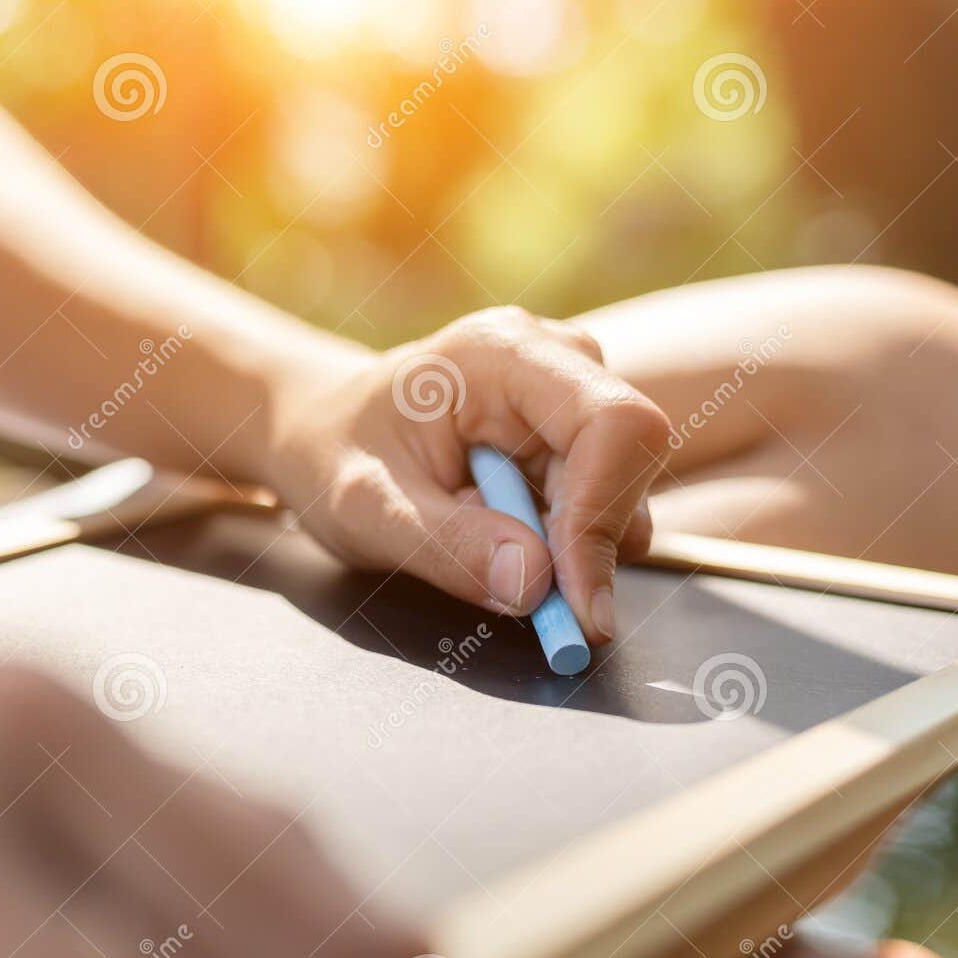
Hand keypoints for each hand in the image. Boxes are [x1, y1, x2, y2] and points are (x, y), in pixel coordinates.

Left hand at [266, 307, 670, 644]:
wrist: (325, 431)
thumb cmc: (334, 455)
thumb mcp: (365, 509)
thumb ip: (447, 546)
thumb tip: (534, 584)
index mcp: (503, 353)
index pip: (611, 423)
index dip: (604, 514)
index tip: (572, 600)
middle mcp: (554, 359)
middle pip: (632, 459)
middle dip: (590, 543)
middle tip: (532, 604)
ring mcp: (571, 394)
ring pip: (626, 491)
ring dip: (573, 547)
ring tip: (484, 544)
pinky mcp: (576, 434)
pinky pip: (606, 504)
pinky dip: (567, 545)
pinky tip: (504, 537)